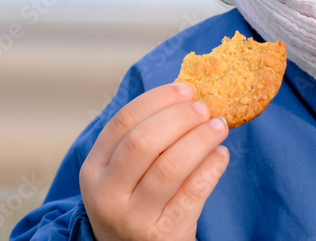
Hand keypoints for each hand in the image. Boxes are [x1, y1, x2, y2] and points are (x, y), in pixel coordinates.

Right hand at [79, 82, 229, 240]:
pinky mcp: (163, 233)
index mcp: (94, 169)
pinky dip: (211, 168)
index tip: (186, 89)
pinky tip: (221, 155)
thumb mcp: (123, 173)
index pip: (123, 122)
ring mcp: (133, 217)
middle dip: (179, 118)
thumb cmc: (137, 200)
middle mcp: (107, 194)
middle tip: (204, 108)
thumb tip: (186, 93)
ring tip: (219, 127)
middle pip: (143, 142)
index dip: (157, 100)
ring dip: (200, 140)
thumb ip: (144, 137)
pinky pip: (192, 193)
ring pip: (169, 167)